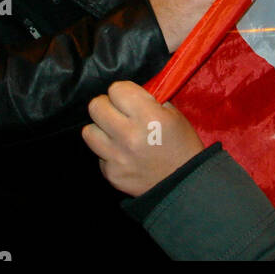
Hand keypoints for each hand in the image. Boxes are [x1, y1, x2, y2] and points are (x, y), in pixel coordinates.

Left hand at [82, 81, 205, 196]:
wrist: (185, 184)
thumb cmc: (182, 145)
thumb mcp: (173, 114)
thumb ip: (147, 100)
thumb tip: (125, 92)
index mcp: (149, 117)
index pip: (116, 89)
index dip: (123, 92)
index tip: (130, 100)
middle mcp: (129, 136)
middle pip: (96, 106)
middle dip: (108, 106)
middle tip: (119, 113)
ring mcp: (117, 158)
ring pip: (89, 131)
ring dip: (101, 129)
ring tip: (115, 133)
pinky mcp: (112, 174)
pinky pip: (98, 155)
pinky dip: (108, 152)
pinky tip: (123, 155)